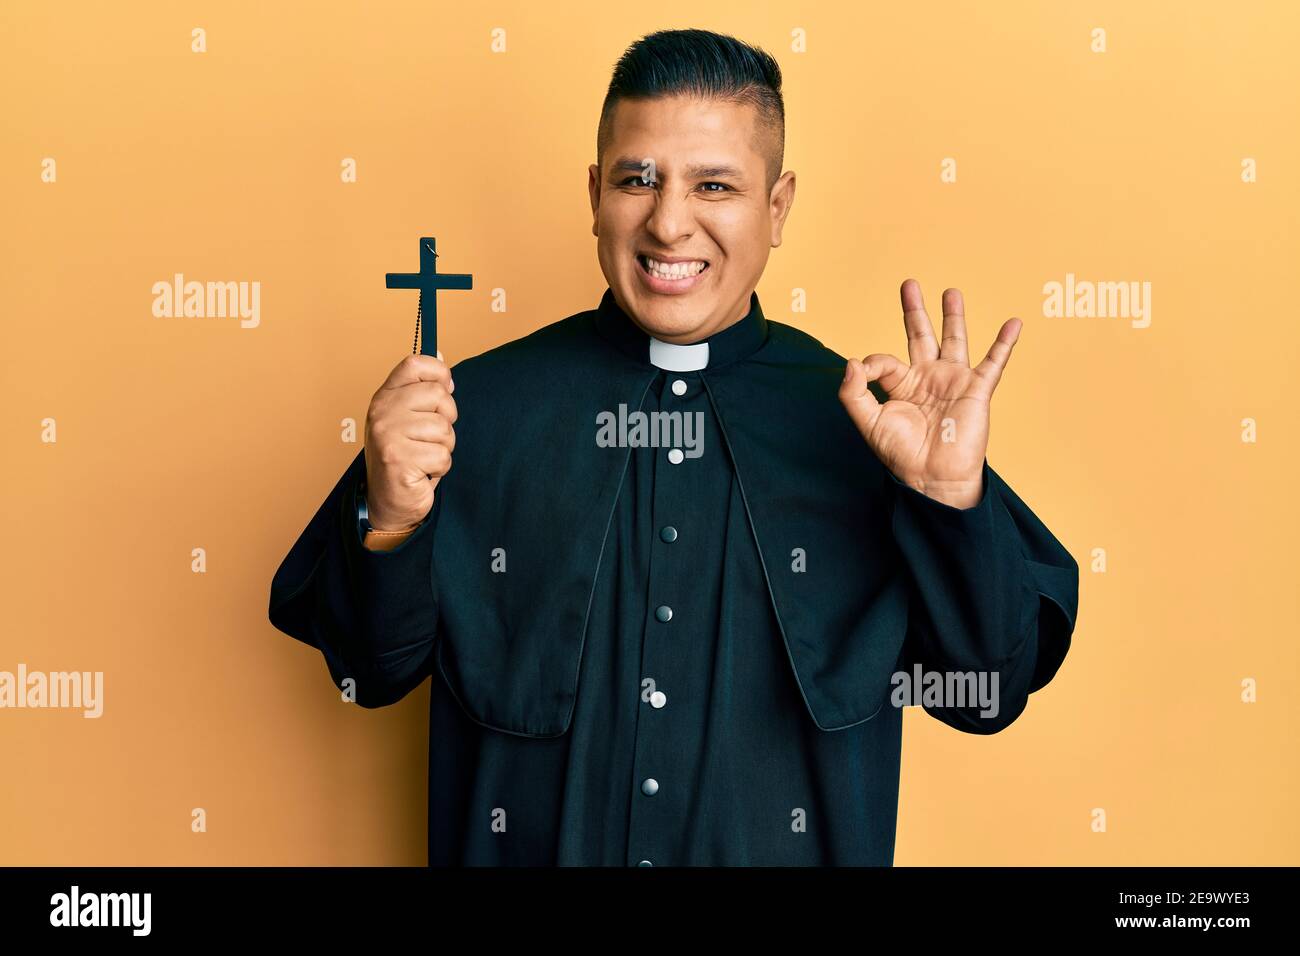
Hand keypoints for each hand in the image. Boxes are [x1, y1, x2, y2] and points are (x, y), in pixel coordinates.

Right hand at [363, 351, 456, 529]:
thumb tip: (441, 358)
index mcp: (384, 397)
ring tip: (423, 457)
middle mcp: (382, 412)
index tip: (445, 392)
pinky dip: (439, 468)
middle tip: (429, 438)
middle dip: (446, 420)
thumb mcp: (408, 418)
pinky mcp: (399, 460)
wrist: (387, 502)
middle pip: (439, 395)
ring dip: (443, 448)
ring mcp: (388, 435)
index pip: (415, 364)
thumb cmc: (404, 458)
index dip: (439, 374)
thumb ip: (421, 391)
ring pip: (445, 430)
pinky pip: (443, 456)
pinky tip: (421, 473)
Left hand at [838, 279, 1019, 508]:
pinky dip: (1005, 342)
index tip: (865, 370)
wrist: (932, 477)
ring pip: (954, 340)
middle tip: (909, 284)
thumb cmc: (900, 454)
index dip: (871, 363)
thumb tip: (852, 360)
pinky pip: (994, 361)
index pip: (884, 360)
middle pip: (920, 336)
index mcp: (901, 385)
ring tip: (952, 292)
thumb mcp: (868, 422)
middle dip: (915, 311)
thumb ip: (854, 391)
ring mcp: (953, 381)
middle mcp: (927, 378)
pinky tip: (1014, 323)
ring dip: (953, 316)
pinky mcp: (976, 389)